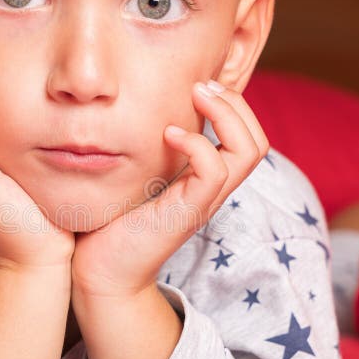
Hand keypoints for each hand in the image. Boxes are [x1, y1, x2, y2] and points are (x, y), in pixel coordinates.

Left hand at [71, 80, 268, 298]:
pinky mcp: (188, 213)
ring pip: (248, 152)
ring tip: (196, 96)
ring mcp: (203, 202)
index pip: (247, 138)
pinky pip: (214, 172)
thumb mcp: (134, 177)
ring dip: (226, 114)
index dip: (233, 105)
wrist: (101, 272)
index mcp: (203, 181)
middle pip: (257, 141)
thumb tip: (128, 113)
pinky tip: (166, 133)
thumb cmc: (111, 223)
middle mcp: (211, 190)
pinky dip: (197, 144)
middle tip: (201, 85)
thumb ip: (146, 151)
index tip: (199, 85)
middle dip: (236, 103)